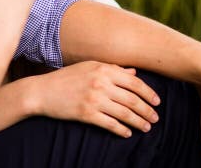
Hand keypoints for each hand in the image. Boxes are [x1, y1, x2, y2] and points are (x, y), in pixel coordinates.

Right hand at [28, 61, 160, 137]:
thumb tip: (134, 74)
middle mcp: (101, 84)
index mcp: (104, 70)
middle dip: (147, 110)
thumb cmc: (67, 77)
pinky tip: (127, 133)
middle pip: (132, 99)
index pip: (134, 83)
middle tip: (155, 118)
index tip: (157, 102)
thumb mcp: (90, 67)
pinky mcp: (86, 114)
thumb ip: (113, 70)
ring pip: (124, 113)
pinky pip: (109, 124)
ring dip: (138, 122)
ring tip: (146, 127)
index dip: (148, 93)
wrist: (43, 91)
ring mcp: (94, 100)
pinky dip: (121, 130)